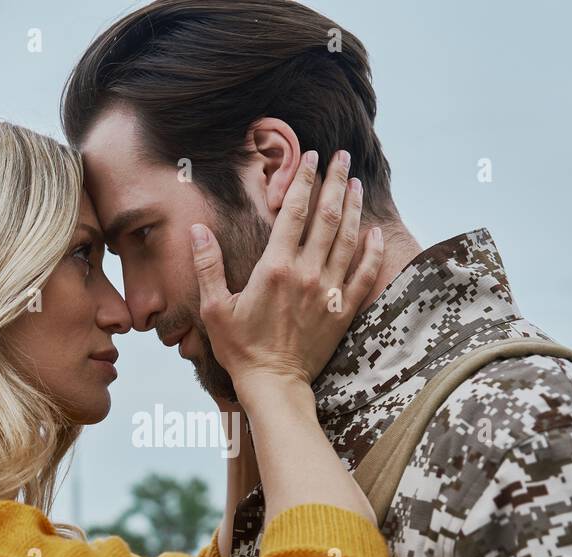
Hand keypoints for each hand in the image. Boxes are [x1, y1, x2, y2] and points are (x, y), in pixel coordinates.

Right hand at [189, 149, 383, 397]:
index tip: (311, 158)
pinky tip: (374, 233)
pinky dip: (372, 251)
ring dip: (354, 207)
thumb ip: (207, 266)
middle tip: (341, 157)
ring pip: (348, 239)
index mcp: (275, 268)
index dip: (304, 180)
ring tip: (356, 183)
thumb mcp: (214, 308)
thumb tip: (197, 229)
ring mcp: (329, 292)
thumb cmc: (240, 348)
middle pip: (327, 216)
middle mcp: (307, 273)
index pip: (294, 212)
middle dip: (334, 182)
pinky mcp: (343, 311)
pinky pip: (364, 275)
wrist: (273, 384)